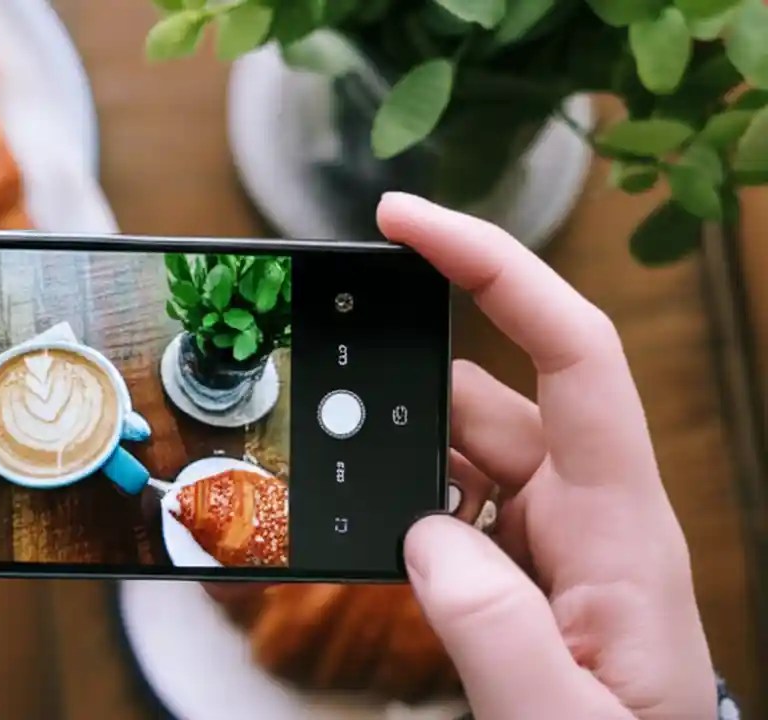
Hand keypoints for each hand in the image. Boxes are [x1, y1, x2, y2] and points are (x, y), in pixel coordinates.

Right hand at [379, 193, 714, 718]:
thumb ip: (498, 634)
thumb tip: (426, 535)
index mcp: (619, 527)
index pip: (571, 354)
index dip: (496, 269)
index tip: (407, 223)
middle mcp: (587, 510)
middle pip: (489, 394)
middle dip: (400, 379)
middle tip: (319, 389)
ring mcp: (550, 535)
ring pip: (456, 447)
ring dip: (391, 450)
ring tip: (329, 467)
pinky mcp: (516, 563)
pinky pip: (448, 500)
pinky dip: (399, 496)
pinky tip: (367, 522)